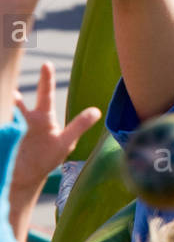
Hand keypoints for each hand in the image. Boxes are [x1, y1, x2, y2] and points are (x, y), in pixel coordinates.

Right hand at [10, 62, 99, 196]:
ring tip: (9, 92)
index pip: (46, 95)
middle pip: (28, 98)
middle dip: (31, 82)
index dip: (47, 79)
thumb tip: (97, 111)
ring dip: (12, 100)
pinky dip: (4, 115)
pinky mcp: (9, 135)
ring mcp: (17, 127)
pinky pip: (6, 122)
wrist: (27, 177)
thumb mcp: (64, 142)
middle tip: (29, 66)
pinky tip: (3, 106)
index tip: (47, 64)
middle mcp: (30, 119)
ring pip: (14, 108)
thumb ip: (79, 126)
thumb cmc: (47, 158)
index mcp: (45, 118)